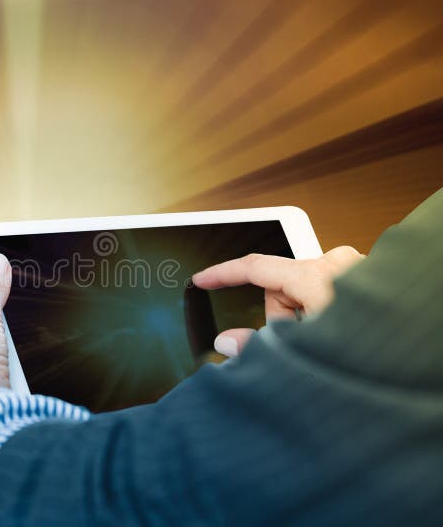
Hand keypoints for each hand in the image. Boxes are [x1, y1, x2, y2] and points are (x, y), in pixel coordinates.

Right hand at [192, 246, 363, 357]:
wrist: (420, 358)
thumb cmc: (371, 351)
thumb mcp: (302, 350)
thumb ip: (256, 345)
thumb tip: (227, 343)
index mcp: (318, 274)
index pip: (255, 266)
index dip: (222, 274)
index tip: (202, 279)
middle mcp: (338, 263)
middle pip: (281, 287)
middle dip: (282, 318)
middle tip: (302, 344)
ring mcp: (355, 271)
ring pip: (305, 294)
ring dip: (306, 321)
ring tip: (330, 344)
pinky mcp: (366, 282)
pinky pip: (327, 296)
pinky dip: (324, 318)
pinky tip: (340, 338)